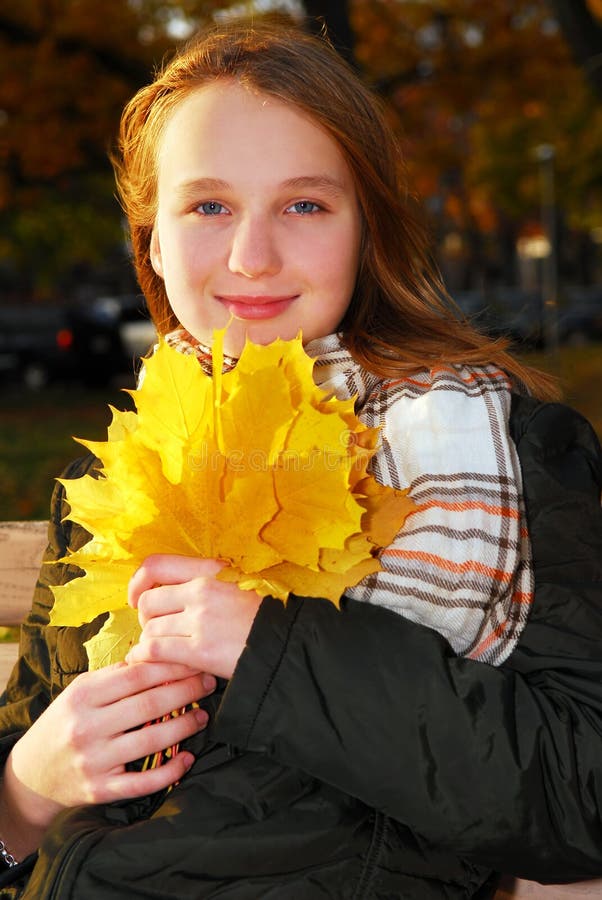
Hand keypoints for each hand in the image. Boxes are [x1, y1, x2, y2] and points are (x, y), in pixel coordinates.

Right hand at [1, 660, 213, 857]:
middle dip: (185, 691)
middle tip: (208, 683)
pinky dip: (169, 771)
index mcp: (83, 696)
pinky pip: (142, 782)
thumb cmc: (65, 722)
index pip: (136, 675)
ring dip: (183, 727)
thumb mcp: (80, 691)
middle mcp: (87, 727)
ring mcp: (94, 761)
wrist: (32, 773)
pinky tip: (187, 759)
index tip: (194, 661)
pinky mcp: (100, 790)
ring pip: (150, 741)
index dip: (171, 667)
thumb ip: (115, 676)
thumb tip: (156, 656)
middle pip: (148, 704)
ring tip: (202, 716)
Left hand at [126, 555, 261, 679]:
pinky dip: (146, 658)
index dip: (137, 583)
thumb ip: (203, 585)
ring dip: (152, 643)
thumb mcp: (235, 588)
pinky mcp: (200, 649)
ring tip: (165, 653)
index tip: (135, 598)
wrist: (287, 643)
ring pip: (151, 630)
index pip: (155, 566)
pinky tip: (151, 664)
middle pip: (148, 603)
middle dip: (147, 621)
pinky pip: (155, 651)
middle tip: (158, 633)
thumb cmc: (262, 619)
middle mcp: (202, 591)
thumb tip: (167, 596)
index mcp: (210, 572)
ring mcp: (200, 620)